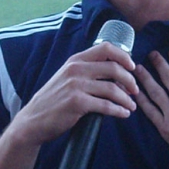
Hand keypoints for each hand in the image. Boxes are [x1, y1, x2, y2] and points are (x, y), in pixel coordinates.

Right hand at [13, 42, 138, 145]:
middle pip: (114, 68)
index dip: (124, 56)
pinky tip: (123, 114)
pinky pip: (106, 105)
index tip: (132, 67)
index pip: (106, 48)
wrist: (33, 120)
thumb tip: (115, 70)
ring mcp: (76, 86)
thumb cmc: (54, 100)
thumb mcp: (67, 77)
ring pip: (112, 89)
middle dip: (130, 80)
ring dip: (127, 99)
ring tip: (132, 106)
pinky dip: (119, 110)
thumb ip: (86, 70)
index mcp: (76, 60)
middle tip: (135, 91)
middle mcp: (76, 69)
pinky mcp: (77, 103)